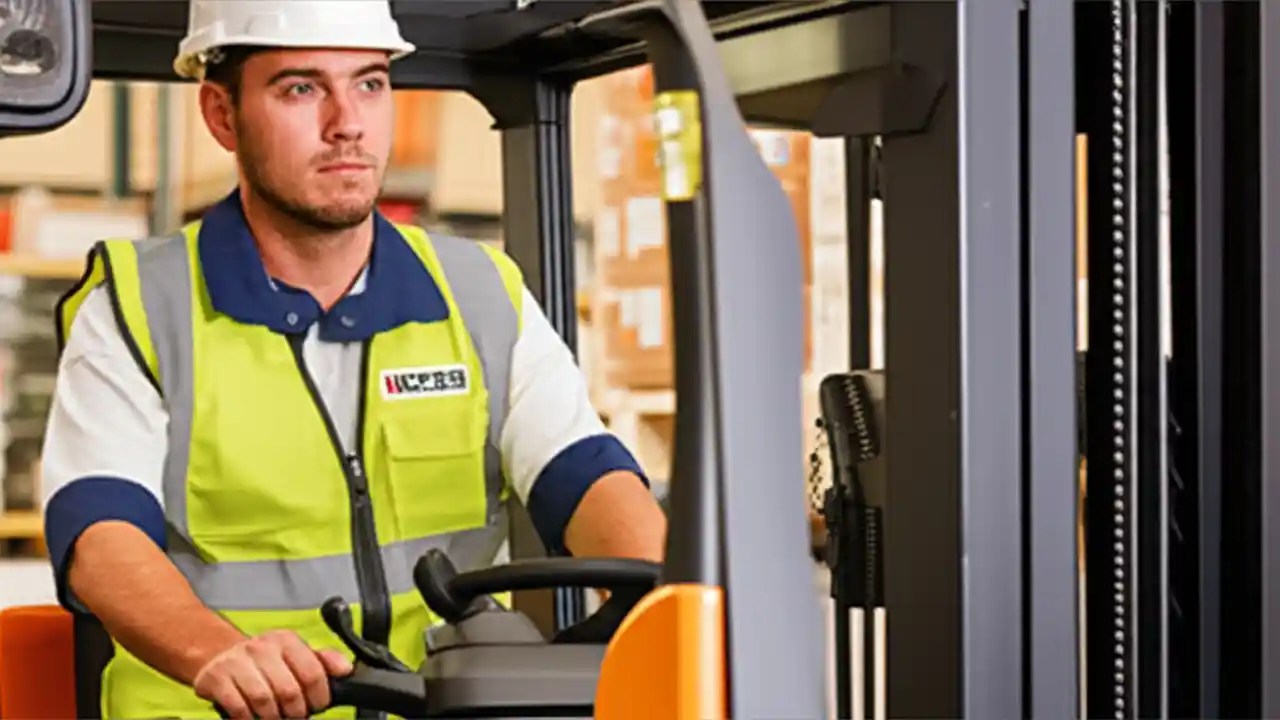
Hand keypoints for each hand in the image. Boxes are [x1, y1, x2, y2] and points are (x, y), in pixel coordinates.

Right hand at [192, 630, 352, 719]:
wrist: (219, 654)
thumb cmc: (264, 659)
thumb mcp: (295, 653)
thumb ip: (323, 661)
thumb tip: (346, 670)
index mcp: (286, 641)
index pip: (313, 672)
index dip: (319, 697)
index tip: (317, 705)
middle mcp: (262, 648)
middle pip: (289, 691)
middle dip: (296, 712)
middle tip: (295, 716)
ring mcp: (238, 662)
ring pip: (264, 701)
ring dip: (273, 717)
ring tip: (276, 716)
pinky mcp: (217, 679)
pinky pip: (239, 709)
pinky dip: (249, 719)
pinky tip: (254, 716)